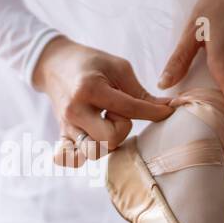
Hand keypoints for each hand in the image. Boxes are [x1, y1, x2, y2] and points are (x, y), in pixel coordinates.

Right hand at [33, 36, 173, 167]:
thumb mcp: (118, 68)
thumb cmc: (90, 63)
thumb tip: (169, 108)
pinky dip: (81, 156)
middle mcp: (75, 111)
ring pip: (94, 153)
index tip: (167, 111)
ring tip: (105, 124)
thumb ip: (140, 93)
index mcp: (89, 89)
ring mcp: (67, 126)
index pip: (130, 110)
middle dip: (123, 127)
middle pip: (110, 139)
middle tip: (117, 111)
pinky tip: (93, 142)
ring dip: (107, 142)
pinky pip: (69, 159)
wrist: (54, 64)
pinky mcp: (62, 135)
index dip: (155, 112)